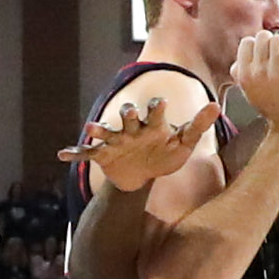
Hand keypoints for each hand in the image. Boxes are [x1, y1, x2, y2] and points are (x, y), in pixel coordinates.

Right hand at [57, 96, 224, 193]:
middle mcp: (132, 129)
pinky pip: (88, 153)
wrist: (144, 174)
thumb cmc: (165, 154)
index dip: (157, 109)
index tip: (161, 104)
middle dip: (128, 114)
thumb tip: (216, 105)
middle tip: (130, 111)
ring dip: (98, 129)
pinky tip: (62, 154)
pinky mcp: (104, 155)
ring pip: (106, 132)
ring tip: (89, 129)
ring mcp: (116, 141)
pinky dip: (75, 153)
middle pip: (129, 118)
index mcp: (152, 125)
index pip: (155, 113)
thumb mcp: (184, 143)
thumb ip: (198, 125)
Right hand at [230, 32, 278, 135]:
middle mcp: (257, 72)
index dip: (258, 46)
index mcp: (244, 75)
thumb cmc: (273, 109)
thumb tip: (243, 56)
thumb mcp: (249, 91)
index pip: (247, 42)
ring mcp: (274, 72)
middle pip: (263, 36)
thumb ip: (243, 72)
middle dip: (272, 44)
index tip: (265, 57)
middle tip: (278, 59)